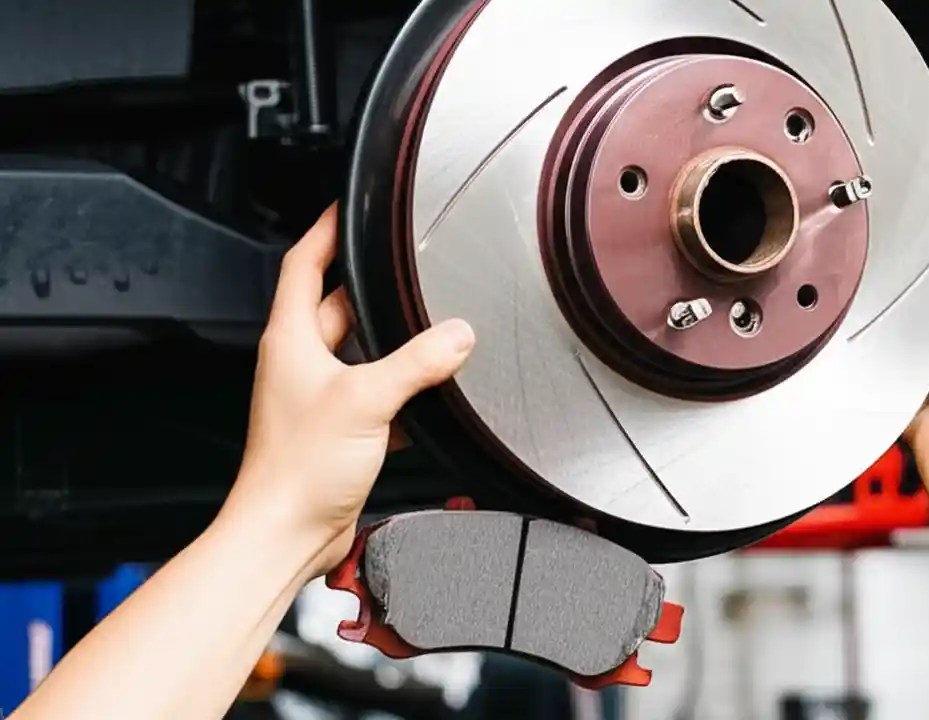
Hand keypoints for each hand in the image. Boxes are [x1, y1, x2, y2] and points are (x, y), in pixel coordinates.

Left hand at [224, 204, 474, 575]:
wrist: (286, 534)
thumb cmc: (298, 470)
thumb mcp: (367, 400)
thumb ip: (418, 363)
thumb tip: (458, 334)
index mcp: (290, 341)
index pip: (303, 265)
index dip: (325, 232)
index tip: (347, 207)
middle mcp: (299, 364)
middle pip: (335, 307)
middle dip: (369, 289)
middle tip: (403, 270)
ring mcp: (316, 398)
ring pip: (358, 353)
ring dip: (390, 344)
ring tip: (426, 330)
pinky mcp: (336, 431)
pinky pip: (372, 396)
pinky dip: (398, 391)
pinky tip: (425, 399)